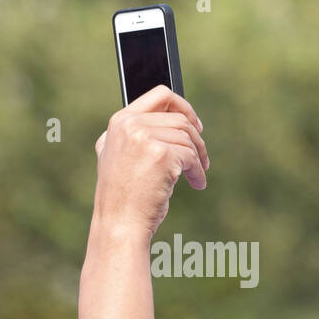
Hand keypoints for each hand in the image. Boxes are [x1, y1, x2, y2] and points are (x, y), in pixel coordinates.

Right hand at [91, 85, 207, 241]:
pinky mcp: (161, 154)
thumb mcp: (116, 156)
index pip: (160, 95)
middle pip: (179, 119)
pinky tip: (197, 184)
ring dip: (198, 159)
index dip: (183, 107)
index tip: (195, 124)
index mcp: (119, 122)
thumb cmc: (122, 196)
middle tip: (202, 159)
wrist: (119, 223)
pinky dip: (198, 171)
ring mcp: (144, 137)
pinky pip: (191, 156)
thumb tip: (163, 119)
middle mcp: (129, 125)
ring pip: (188, 138)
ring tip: (197, 176)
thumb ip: (131, 133)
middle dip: (196, 140)